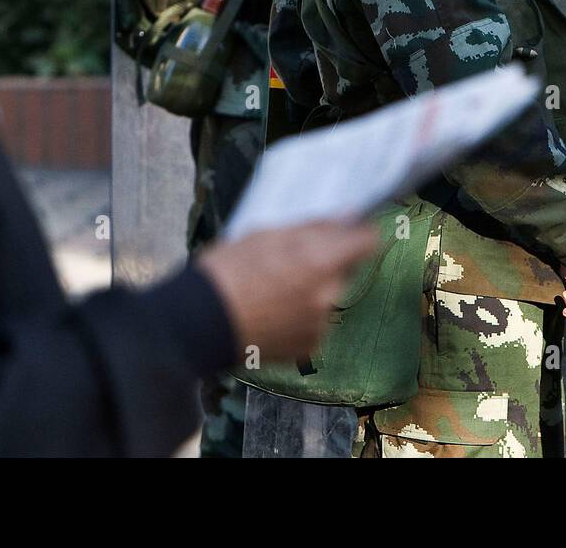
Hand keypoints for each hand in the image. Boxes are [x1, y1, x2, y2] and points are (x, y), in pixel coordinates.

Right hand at [196, 220, 377, 361]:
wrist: (197, 324)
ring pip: (327, 296)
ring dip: (312, 291)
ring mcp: (320, 325)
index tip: (348, 231)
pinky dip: (300, 316)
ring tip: (273, 290)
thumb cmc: (227, 271)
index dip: (358, 233)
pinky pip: (314, 322)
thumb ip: (313, 228)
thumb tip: (347, 217)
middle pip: (344, 269)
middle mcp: (328, 295)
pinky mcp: (308, 347)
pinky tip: (271, 312)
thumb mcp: (266, 234)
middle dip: (326, 262)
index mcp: (321, 261)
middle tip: (290, 261)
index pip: (367, 241)